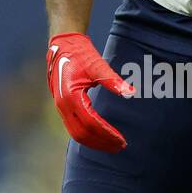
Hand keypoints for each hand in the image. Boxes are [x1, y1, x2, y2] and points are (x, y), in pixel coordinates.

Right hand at [46, 33, 134, 152]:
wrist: (62, 45)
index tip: (122, 140)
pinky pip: (73, 128)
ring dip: (94, 142)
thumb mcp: (97, 65)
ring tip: (112, 145)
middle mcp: (62, 105)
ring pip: (76, 134)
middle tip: (120, 147)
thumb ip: (113, 80)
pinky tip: (100, 137)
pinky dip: (87, 136)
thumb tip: (131, 92)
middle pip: (82, 134)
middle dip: (101, 143)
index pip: (91, 123)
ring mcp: (60, 107)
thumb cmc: (81, 54)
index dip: (107, 134)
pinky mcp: (62, 107)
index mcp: (70, 96)